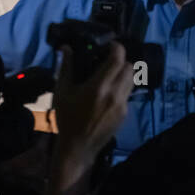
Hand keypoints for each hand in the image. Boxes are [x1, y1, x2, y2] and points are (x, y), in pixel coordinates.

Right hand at [51, 42, 131, 167]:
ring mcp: (122, 105)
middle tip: (108, 61)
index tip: (109, 46)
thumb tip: (66, 48)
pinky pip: (128, 94)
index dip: (116, 48)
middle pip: (129, 67)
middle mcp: (115, 94)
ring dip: (123, 74)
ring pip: (132, 80)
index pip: (118, 59)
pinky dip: (122, 88)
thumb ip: (66, 67)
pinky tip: (108, 93)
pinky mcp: (125, 114)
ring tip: (109, 76)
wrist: (77, 148)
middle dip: (121, 61)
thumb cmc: (67, 119)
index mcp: (99, 87)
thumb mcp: (62, 92)